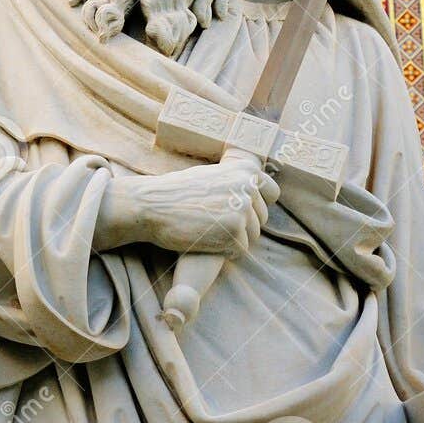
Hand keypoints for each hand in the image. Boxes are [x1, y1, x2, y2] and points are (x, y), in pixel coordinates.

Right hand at [95, 159, 278, 256]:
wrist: (152, 205)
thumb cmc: (176, 192)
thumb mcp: (212, 175)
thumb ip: (236, 182)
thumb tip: (257, 189)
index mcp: (246, 171)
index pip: (271, 193)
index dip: (256, 205)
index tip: (239, 210)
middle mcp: (248, 188)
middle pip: (259, 219)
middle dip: (240, 225)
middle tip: (210, 221)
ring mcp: (242, 210)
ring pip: (251, 237)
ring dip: (231, 239)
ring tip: (205, 229)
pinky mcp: (234, 233)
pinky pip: (239, 251)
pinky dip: (223, 252)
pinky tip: (203, 240)